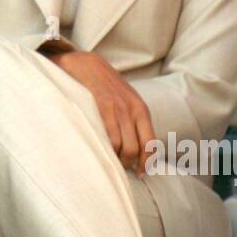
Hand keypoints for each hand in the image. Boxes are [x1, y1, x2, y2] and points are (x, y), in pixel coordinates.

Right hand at [49, 50, 153, 173]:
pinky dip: (106, 150)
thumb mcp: (125, 99)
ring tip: (108, 162)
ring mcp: (118, 108)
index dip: (147, 162)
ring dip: (116, 160)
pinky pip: (109, 137)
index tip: (140, 173)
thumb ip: (132, 119)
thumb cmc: (104, 85)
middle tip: (119, 169)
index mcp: (141, 109)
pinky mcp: (103, 107)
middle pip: (136, 149)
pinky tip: (100, 152)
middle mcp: (133, 110)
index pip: (151, 143)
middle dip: (128, 164)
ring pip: (123, 147)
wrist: (86, 64)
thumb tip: (135, 146)